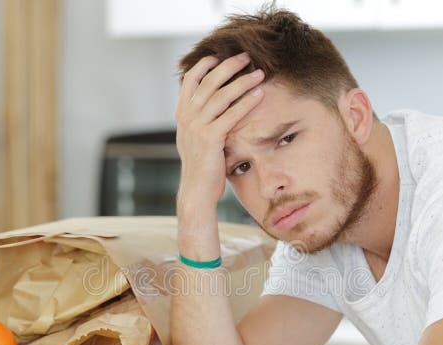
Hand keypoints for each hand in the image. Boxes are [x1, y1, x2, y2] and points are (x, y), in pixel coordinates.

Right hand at [174, 52, 264, 211]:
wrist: (196, 191)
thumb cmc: (202, 166)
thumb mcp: (195, 138)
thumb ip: (200, 120)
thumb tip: (212, 105)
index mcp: (182, 114)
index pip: (190, 80)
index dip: (205, 64)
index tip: (220, 55)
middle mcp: (187, 117)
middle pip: (208, 82)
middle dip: (228, 66)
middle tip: (246, 56)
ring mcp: (197, 127)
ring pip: (221, 96)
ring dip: (242, 81)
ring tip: (260, 73)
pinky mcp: (210, 138)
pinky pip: (231, 115)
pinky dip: (246, 102)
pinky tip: (259, 95)